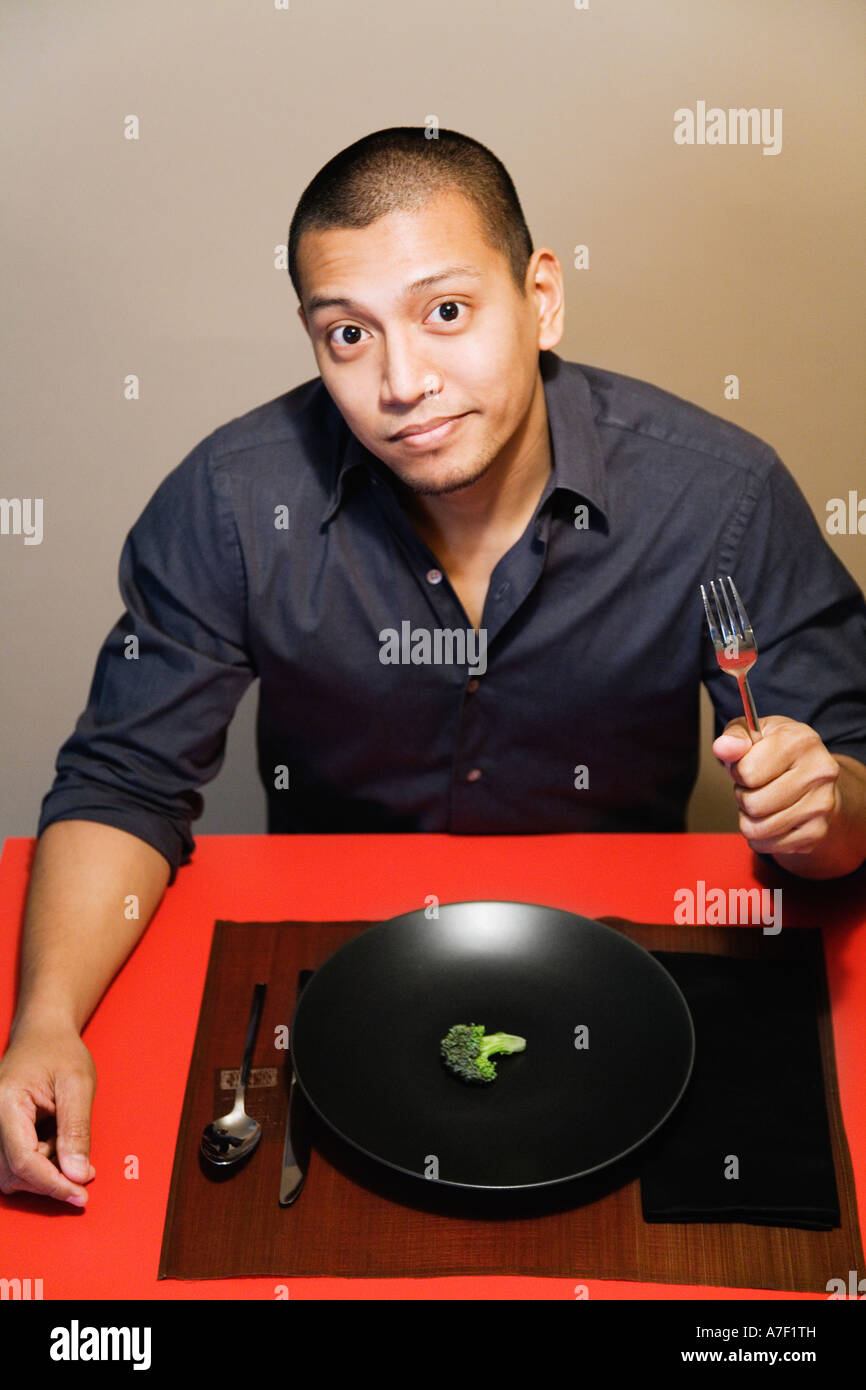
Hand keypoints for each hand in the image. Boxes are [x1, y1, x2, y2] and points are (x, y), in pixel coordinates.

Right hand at [0, 1022, 95, 1206]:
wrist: (43, 1034)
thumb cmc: (60, 1052)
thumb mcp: (77, 1084)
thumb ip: (76, 1130)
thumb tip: (78, 1175)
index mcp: (5, 1103)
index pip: (23, 1160)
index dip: (53, 1183)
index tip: (81, 1194)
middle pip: (14, 1173)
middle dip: (51, 1178)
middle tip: (85, 1169)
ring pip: (12, 1173)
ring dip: (45, 1171)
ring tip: (67, 1141)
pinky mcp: (1, 1134)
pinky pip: (14, 1163)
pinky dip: (39, 1163)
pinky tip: (56, 1142)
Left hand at [712, 715, 841, 856]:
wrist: (817, 778)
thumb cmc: (779, 753)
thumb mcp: (755, 732)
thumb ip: (735, 736)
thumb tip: (722, 747)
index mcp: (801, 741)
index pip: (748, 772)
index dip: (738, 772)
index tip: (747, 766)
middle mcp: (818, 772)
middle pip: (752, 804)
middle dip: (743, 797)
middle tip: (755, 788)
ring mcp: (821, 805)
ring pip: (757, 828)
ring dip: (749, 818)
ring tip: (763, 801)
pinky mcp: (817, 832)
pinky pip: (768, 845)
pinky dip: (761, 837)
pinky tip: (773, 818)